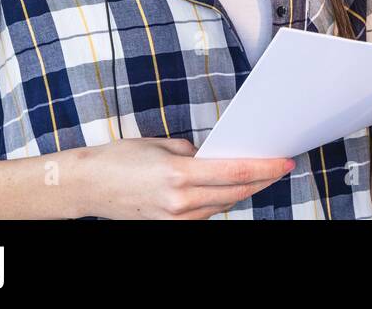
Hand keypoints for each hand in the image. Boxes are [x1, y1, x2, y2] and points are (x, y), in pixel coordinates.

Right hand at [71, 137, 294, 218]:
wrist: (87, 186)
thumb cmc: (121, 158)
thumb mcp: (163, 144)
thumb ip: (195, 152)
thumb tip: (219, 156)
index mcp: (179, 175)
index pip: (235, 172)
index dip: (264, 167)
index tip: (284, 161)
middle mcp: (180, 201)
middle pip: (235, 192)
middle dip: (262, 180)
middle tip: (280, 167)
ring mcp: (175, 218)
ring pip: (223, 205)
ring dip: (244, 191)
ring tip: (262, 176)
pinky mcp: (169, 226)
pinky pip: (206, 214)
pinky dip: (221, 201)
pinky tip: (231, 189)